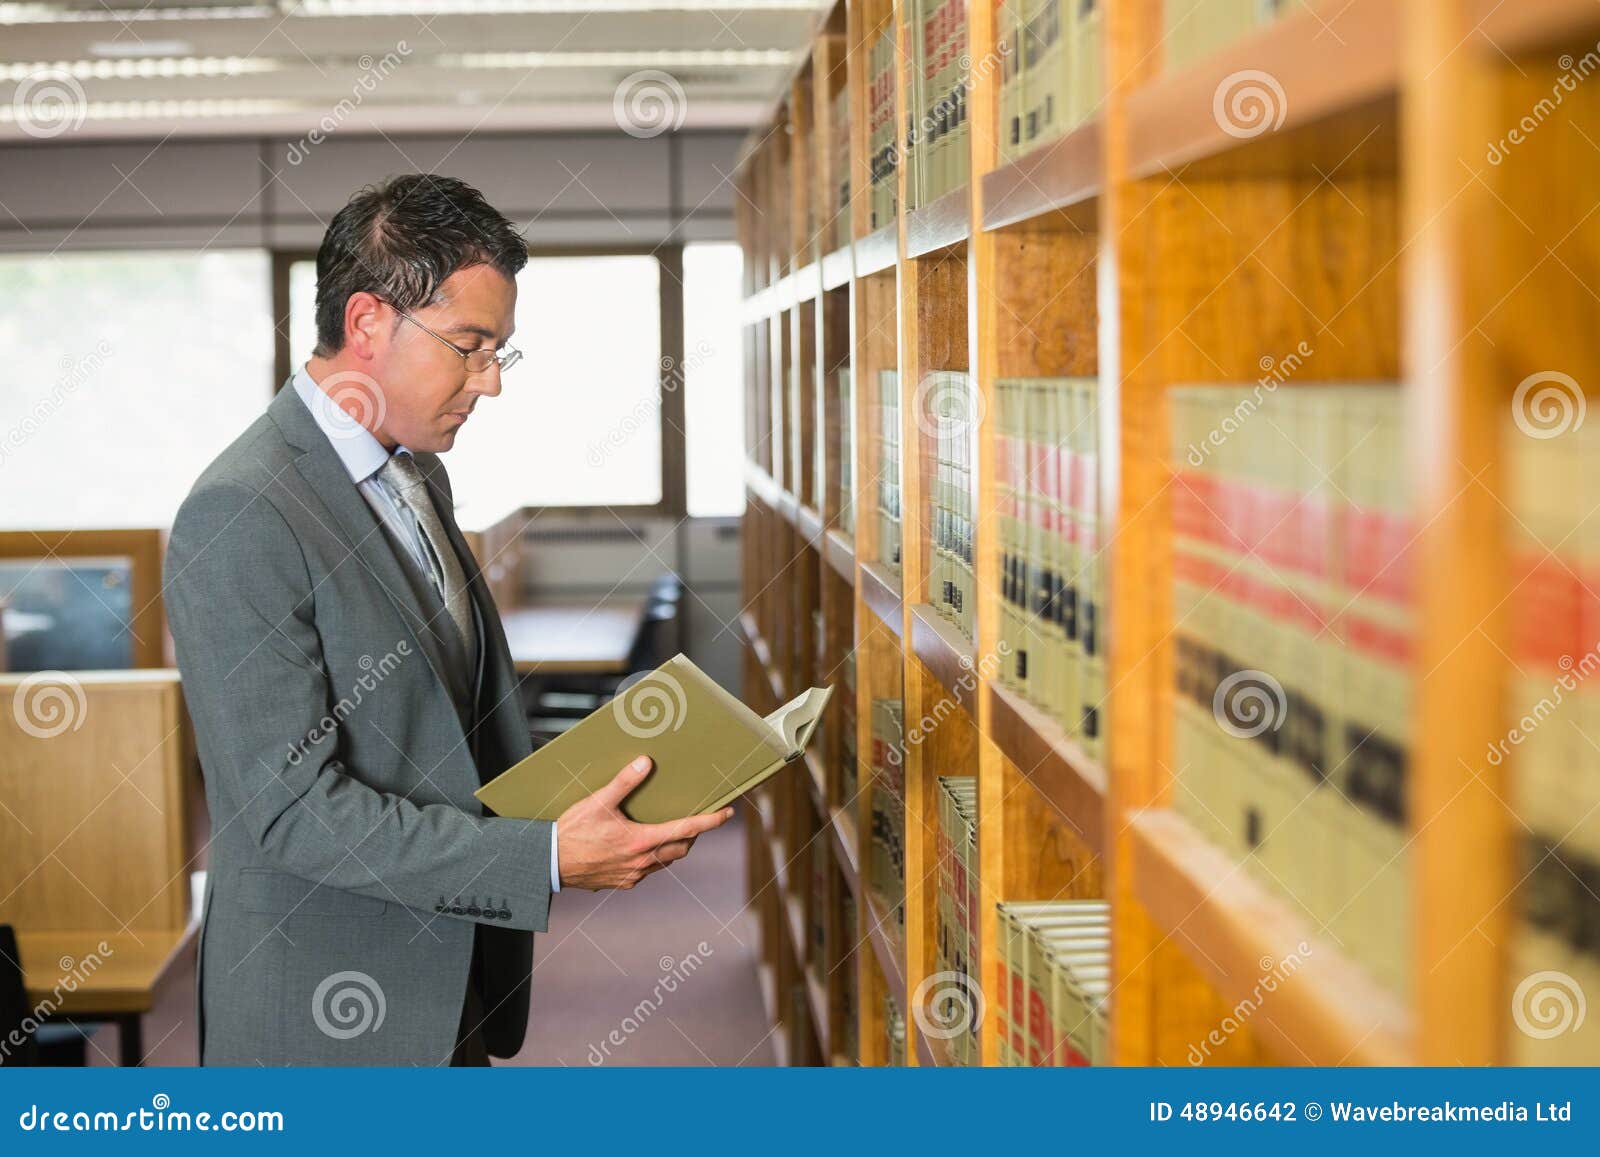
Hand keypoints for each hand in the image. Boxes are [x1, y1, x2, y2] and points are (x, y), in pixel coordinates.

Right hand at [555, 755, 734, 890]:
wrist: (549, 864)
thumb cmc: (572, 832)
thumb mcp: (598, 801)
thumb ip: (624, 782)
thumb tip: (645, 762)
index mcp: (641, 841)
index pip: (687, 829)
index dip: (710, 821)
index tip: (727, 814)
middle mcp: (642, 862)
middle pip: (682, 848)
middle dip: (693, 835)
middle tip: (698, 820)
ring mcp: (633, 876)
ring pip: (666, 861)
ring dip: (674, 846)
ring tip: (673, 831)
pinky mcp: (622, 883)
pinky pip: (648, 871)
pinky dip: (655, 858)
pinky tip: (644, 847)